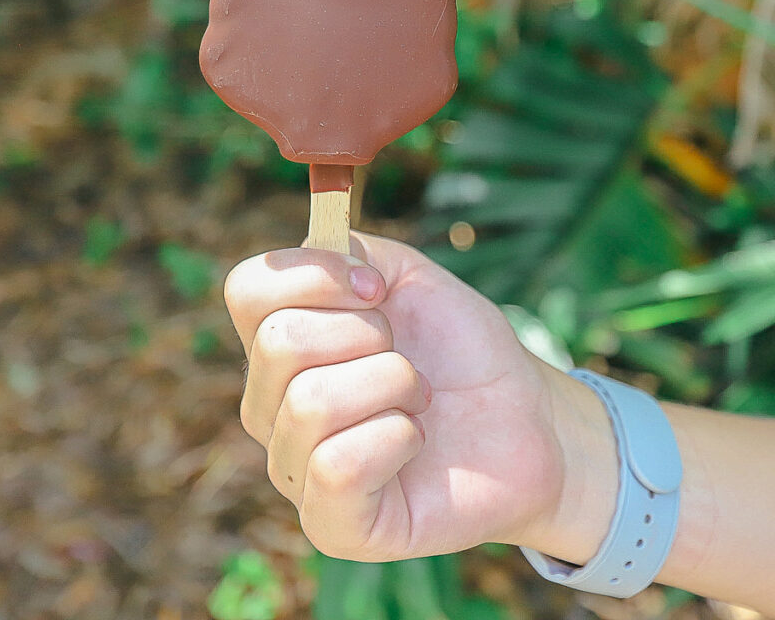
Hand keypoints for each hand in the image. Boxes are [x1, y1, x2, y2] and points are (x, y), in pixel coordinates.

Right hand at [224, 232, 614, 562]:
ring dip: (393, 386)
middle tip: (408, 359)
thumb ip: (353, 249)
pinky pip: (337, 466)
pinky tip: (415, 443)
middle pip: (280, 342)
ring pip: (312, 402)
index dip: (316, 275)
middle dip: (370, 336)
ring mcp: (295, 469)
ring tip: (419, 402)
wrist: (527, 420)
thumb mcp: (409, 277)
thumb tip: (318, 249)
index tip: (379, 288)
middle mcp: (271, 407)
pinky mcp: (331, 524)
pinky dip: (396, 439)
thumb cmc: (461, 351)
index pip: (246, 290)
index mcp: (279, 344)